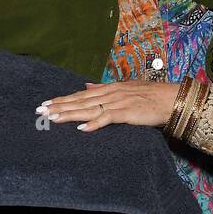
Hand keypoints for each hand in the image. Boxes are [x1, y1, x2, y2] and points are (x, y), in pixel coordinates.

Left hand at [39, 80, 179, 132]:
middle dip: (60, 106)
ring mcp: (118, 102)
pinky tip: (81, 128)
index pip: (81, 94)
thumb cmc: (150, 96)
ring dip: (70, 113)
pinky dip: (94, 123)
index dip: (63, 99)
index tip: (47, 103)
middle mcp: (110, 93)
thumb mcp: (124, 88)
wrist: (171, 99)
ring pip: (89, 108)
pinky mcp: (127, 112)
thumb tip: (86, 86)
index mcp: (109, 88)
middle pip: (80, 101)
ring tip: (53, 118)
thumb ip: (104, 88)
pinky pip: (107, 118)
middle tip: (41, 111)